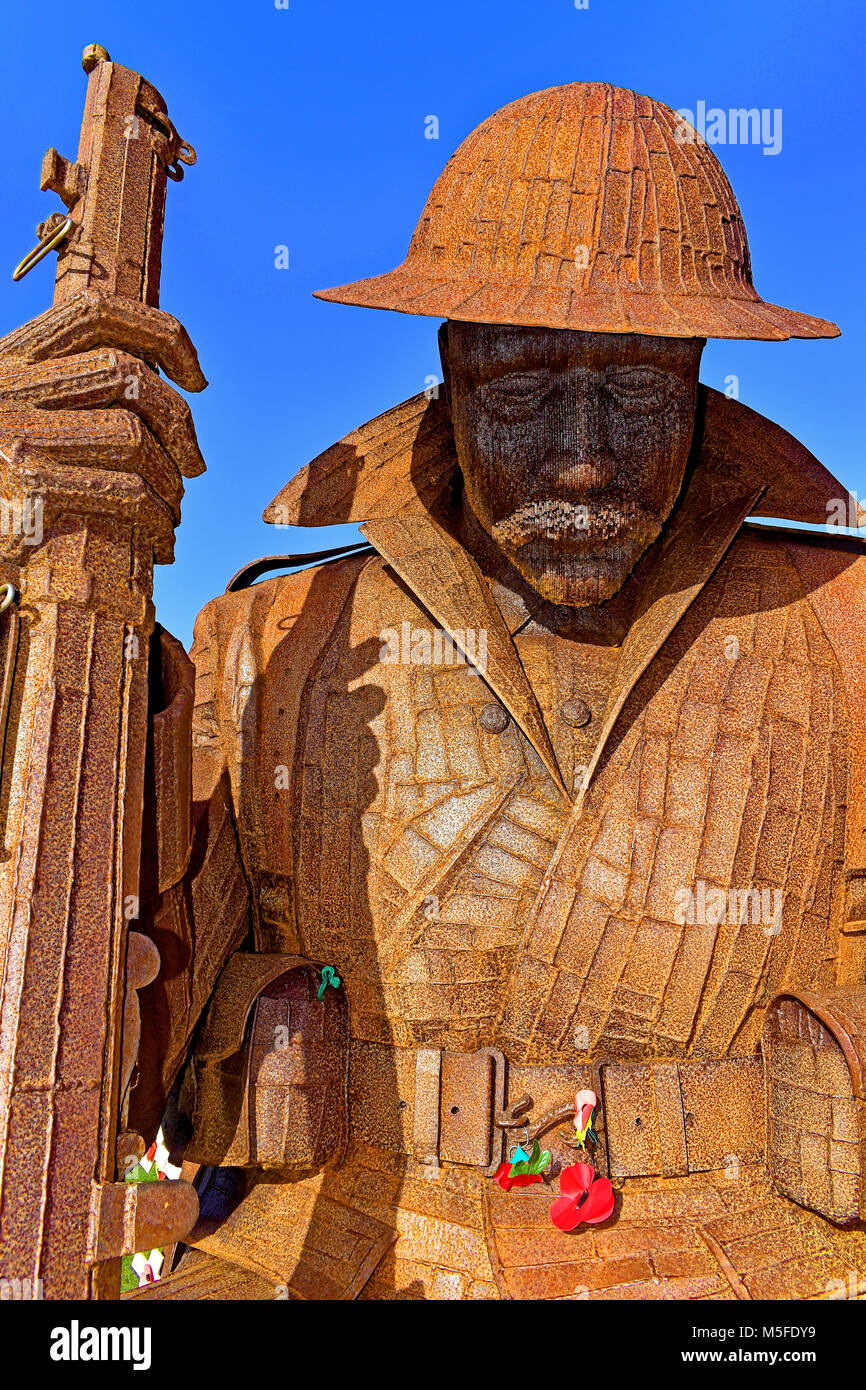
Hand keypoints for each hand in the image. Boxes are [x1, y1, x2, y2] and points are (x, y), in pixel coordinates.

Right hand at [0, 288, 206, 524]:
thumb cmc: (4, 485)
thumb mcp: (20, 415)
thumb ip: (69, 392)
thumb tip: (157, 388)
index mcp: (12, 359)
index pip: (97, 312)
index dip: (161, 335)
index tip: (196, 380)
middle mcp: (9, 385)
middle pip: (127, 373)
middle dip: (179, 422)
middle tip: (194, 464)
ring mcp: (17, 434)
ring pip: (133, 435)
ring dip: (171, 480)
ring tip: (172, 510)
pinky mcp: (29, 486)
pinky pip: (125, 491)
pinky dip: (157, 518)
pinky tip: (160, 540)